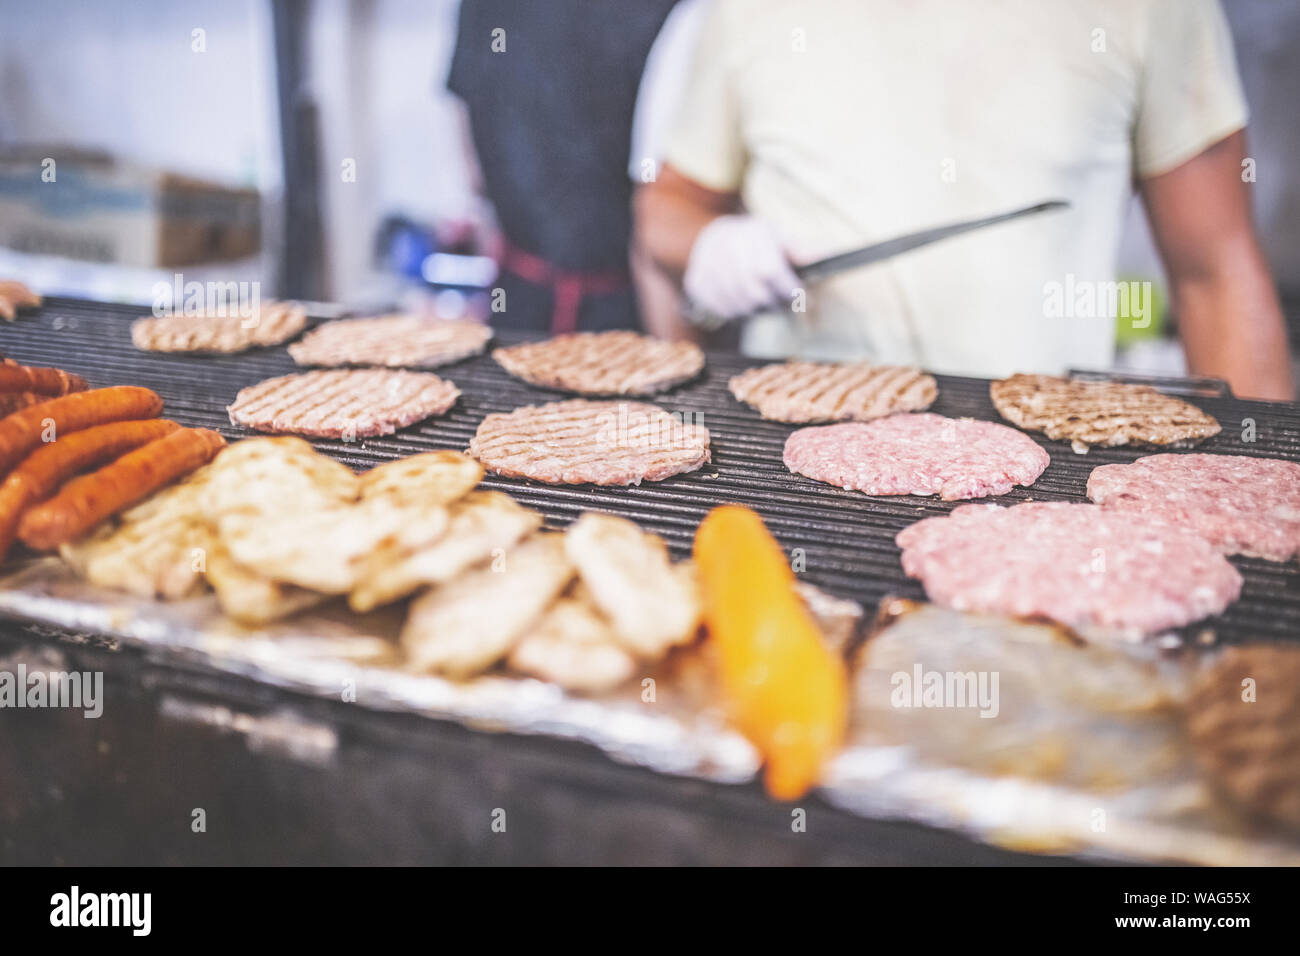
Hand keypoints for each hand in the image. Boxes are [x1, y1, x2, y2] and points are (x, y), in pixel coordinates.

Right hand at [683, 215, 798, 322]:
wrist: (711, 239)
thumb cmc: (753, 241)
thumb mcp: (778, 237)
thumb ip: (800, 250)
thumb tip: (825, 255)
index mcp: (750, 234)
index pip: (769, 270)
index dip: (787, 288)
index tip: (800, 297)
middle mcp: (725, 248)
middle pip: (755, 294)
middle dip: (774, 303)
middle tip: (782, 301)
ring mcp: (707, 267)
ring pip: (739, 306)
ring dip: (757, 310)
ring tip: (763, 301)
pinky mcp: (697, 283)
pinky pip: (721, 310)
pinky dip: (737, 312)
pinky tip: (743, 302)